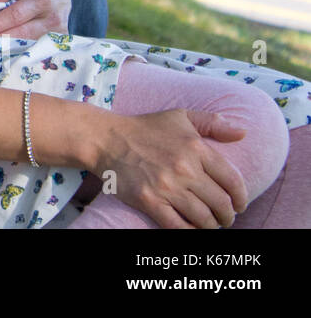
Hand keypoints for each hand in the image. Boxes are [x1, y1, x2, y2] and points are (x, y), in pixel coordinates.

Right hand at [98, 109, 248, 227]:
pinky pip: (178, 226)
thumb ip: (213, 122)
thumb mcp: (180, 116)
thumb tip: (243, 133)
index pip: (232, 181)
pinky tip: (192, 229)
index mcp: (196, 148)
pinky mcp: (149, 201)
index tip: (239, 204)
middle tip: (226, 218)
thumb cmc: (145, 128)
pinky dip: (190, 232)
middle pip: (220, 203)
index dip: (241, 197)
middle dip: (228, 216)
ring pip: (203, 218)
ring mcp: (166, 186)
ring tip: (211, 225)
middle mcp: (184, 168)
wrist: (105, 139)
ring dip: (211, 226)